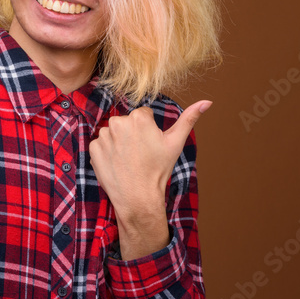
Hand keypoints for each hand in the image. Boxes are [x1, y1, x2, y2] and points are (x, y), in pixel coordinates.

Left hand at [88, 100, 210, 259]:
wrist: (137, 196)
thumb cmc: (158, 169)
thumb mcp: (176, 143)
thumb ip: (189, 118)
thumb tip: (206, 102)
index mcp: (138, 117)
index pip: (143, 115)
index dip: (148, 130)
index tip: (150, 144)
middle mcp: (117, 122)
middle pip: (127, 122)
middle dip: (133, 134)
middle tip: (140, 153)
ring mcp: (103, 136)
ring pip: (114, 133)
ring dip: (119, 142)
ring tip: (129, 160)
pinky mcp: (93, 148)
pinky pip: (101, 145)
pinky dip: (107, 153)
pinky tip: (117, 164)